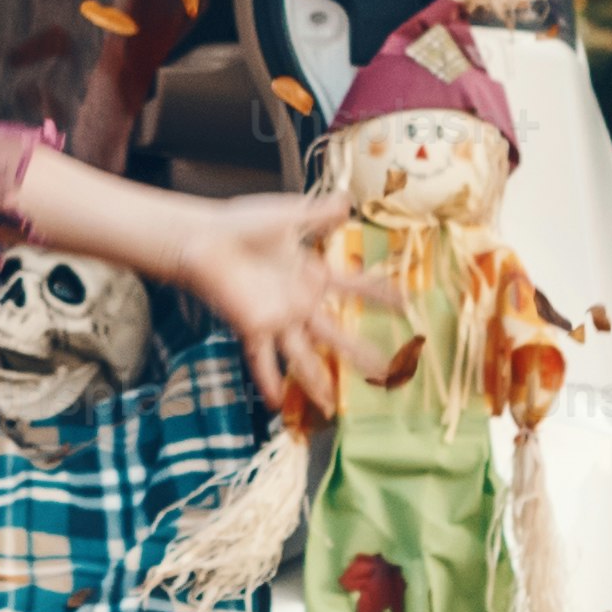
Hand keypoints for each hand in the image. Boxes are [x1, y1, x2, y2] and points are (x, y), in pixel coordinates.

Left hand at [188, 191, 387, 418]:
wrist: (204, 237)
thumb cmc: (242, 224)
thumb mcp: (288, 216)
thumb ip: (318, 214)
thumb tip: (347, 201)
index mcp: (312, 275)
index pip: (355, 287)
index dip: (381, 295)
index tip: (407, 303)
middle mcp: (299, 303)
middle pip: (336, 335)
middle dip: (361, 354)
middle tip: (387, 372)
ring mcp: (278, 319)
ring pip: (304, 357)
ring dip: (318, 382)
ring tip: (332, 409)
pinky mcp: (253, 326)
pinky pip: (261, 359)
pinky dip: (268, 380)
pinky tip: (275, 404)